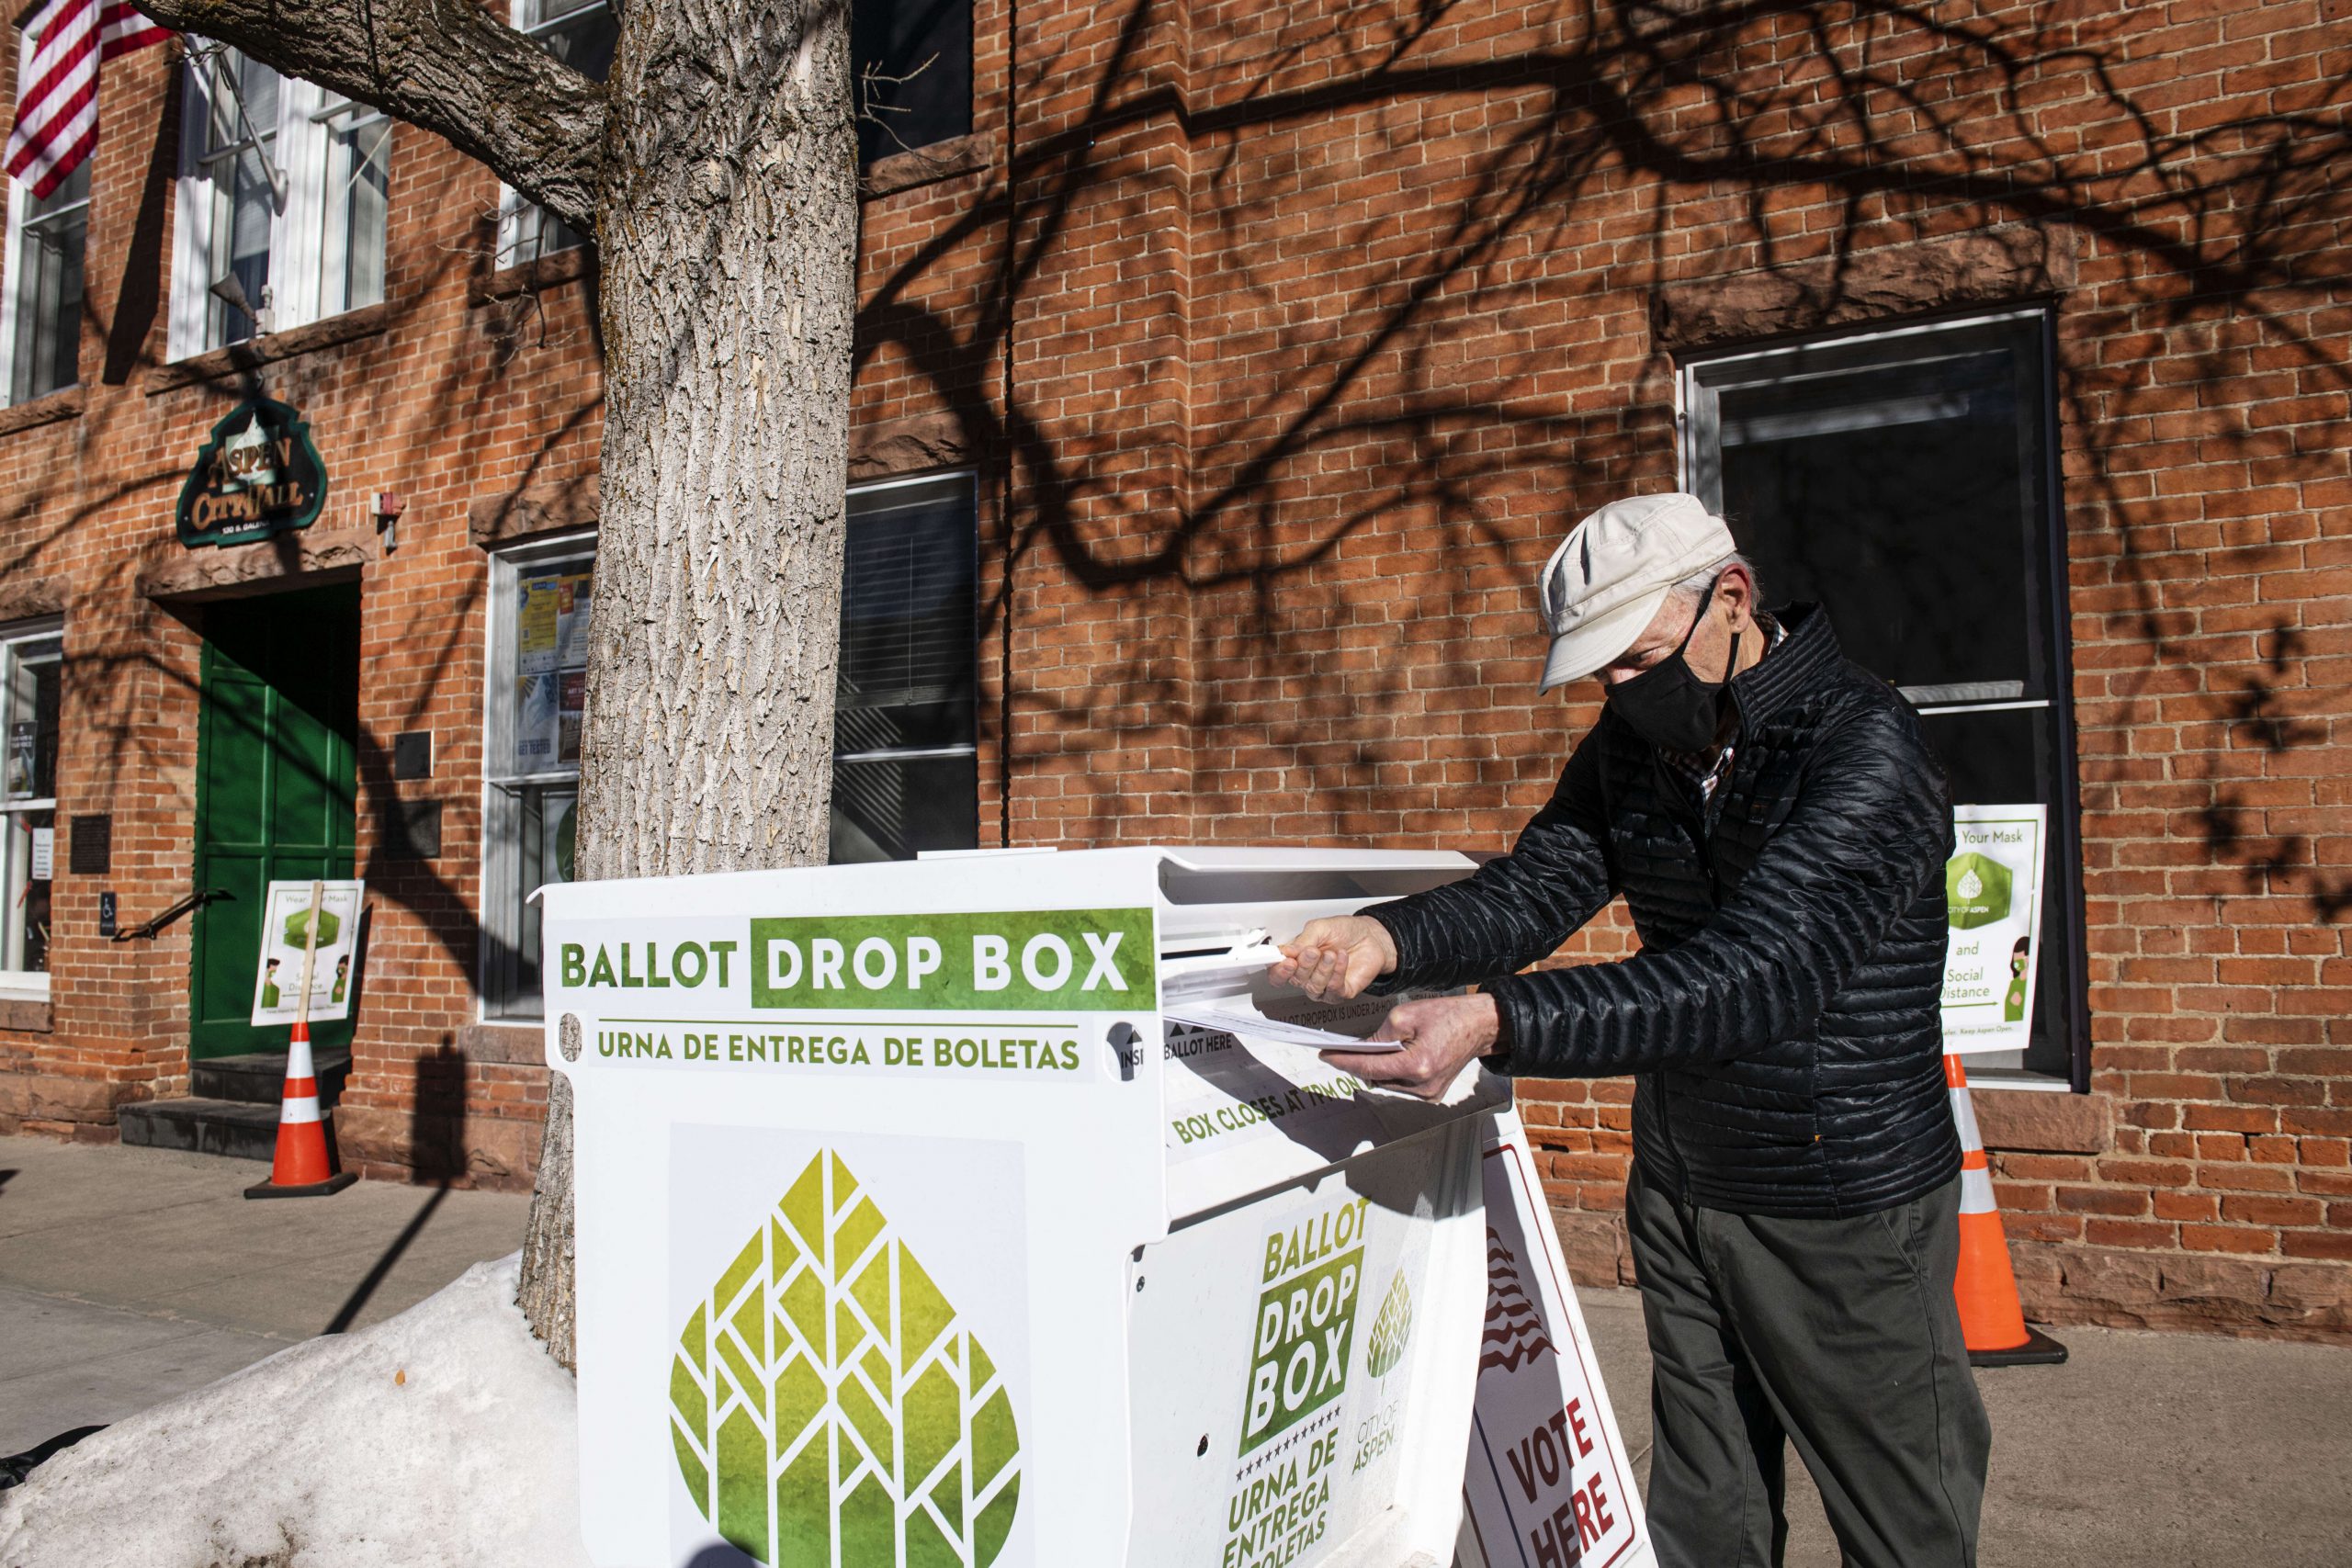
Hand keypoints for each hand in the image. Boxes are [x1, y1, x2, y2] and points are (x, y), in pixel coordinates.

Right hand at [1270, 916, 1398, 1000]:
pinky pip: (1333, 989)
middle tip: (1314, 951)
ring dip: (1323, 969)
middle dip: (1305, 964)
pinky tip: (1342, 958)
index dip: (1278, 971)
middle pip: (1295, 980)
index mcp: (1297, 959)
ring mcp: (1323, 986)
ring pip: (1313, 987)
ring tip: (1332, 953)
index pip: (1277, 973)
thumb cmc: (1345, 931)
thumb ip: (1302, 940)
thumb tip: (1287, 951)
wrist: (1371, 936)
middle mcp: (1307, 975)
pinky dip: (1337, 972)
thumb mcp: (1320, 927)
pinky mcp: (1340, 992)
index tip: (1287, 961)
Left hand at [1322, 994, 1499, 1100]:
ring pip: (1387, 1084)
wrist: (1480, 1026)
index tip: (1325, 1055)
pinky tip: (1384, 1059)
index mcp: (1417, 1066)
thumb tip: (1365, 1047)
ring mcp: (1429, 1094)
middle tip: (1338, 1051)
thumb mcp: (1407, 1014)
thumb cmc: (1448, 1015)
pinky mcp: (1432, 1094)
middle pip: (1376, 1078)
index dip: (1344, 1061)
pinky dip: (1390, 1073)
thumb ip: (1381, 1034)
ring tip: (1359, 1053)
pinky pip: (1401, 1085)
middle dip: (1357, 1064)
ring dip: (1374, 1069)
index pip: (1370, 1067)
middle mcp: (1423, 1087)